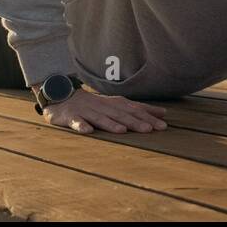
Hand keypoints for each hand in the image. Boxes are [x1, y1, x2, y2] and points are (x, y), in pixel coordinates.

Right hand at [42, 89, 167, 133]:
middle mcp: (103, 107)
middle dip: (134, 122)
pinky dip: (81, 126)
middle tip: (149, 129)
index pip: (134, 110)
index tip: (163, 125)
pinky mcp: (71, 117)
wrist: (62, 95)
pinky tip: (87, 131)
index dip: (148, 117)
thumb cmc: (94, 104)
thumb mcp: (117, 104)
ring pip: (100, 118)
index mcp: (114, 104)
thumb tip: (164, 113)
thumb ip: (139, 109)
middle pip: (120, 114)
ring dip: (110, 124)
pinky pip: (76, 122)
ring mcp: (86, 111)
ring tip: (122, 130)